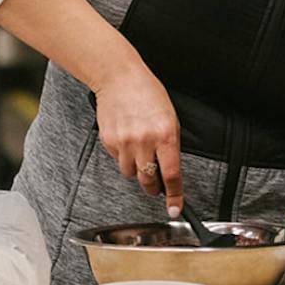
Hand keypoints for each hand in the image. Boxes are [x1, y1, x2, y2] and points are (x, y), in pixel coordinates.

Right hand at [95, 64, 183, 214]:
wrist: (119, 77)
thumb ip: (170, 145)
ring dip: (136, 168)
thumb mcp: (170, 118)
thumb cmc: (148, 94)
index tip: (174, 207)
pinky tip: (126, 137)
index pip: (172, 174)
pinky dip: (123, 154)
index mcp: (165, 135)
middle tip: (155, 183)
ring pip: (130, 173)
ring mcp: (125, 142)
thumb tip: (169, 172)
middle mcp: (145, 140)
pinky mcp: (109, 141)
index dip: (174, 195)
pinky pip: (117, 160)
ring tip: (138, 148)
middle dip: (153, 187)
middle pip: (148, 180)